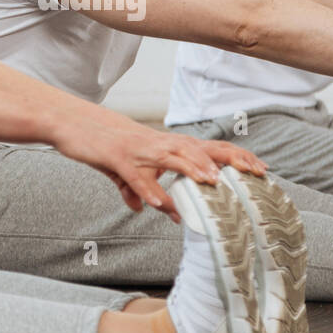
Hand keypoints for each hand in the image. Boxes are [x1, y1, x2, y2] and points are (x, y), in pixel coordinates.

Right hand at [50, 121, 267, 222]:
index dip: (235, 157)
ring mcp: (138, 150)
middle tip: (254, 173)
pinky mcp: (117, 158)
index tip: (260, 168)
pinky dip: (150, 192)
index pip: (207, 148)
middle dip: (229, 160)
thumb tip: (154, 209)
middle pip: (200, 149)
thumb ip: (142, 187)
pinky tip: (162, 207)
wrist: (72, 123)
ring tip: (213, 184)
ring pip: (172, 157)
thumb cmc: (103, 143)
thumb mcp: (126, 168)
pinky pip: (137, 177)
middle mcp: (157, 143)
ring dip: (193, 170)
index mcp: (165, 144)